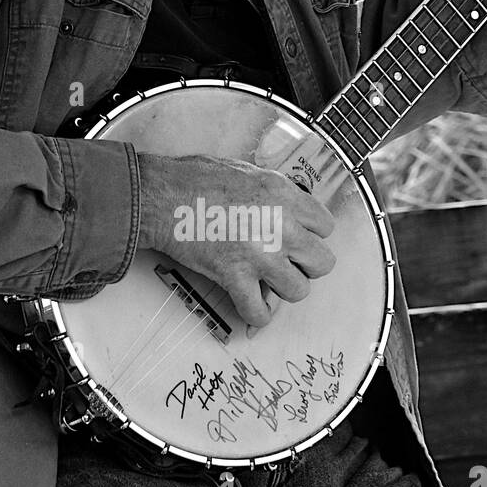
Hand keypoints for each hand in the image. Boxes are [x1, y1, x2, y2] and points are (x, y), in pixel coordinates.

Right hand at [137, 153, 335, 327]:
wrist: (160, 196)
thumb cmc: (194, 179)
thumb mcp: (248, 172)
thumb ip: (275, 194)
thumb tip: (288, 210)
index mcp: (285, 195)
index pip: (326, 226)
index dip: (312, 235)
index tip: (300, 238)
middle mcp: (280, 226)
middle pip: (322, 262)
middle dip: (306, 264)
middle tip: (288, 261)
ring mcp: (260, 255)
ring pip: (299, 291)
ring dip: (284, 289)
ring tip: (269, 281)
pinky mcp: (235, 277)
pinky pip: (259, 312)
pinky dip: (256, 314)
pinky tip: (252, 305)